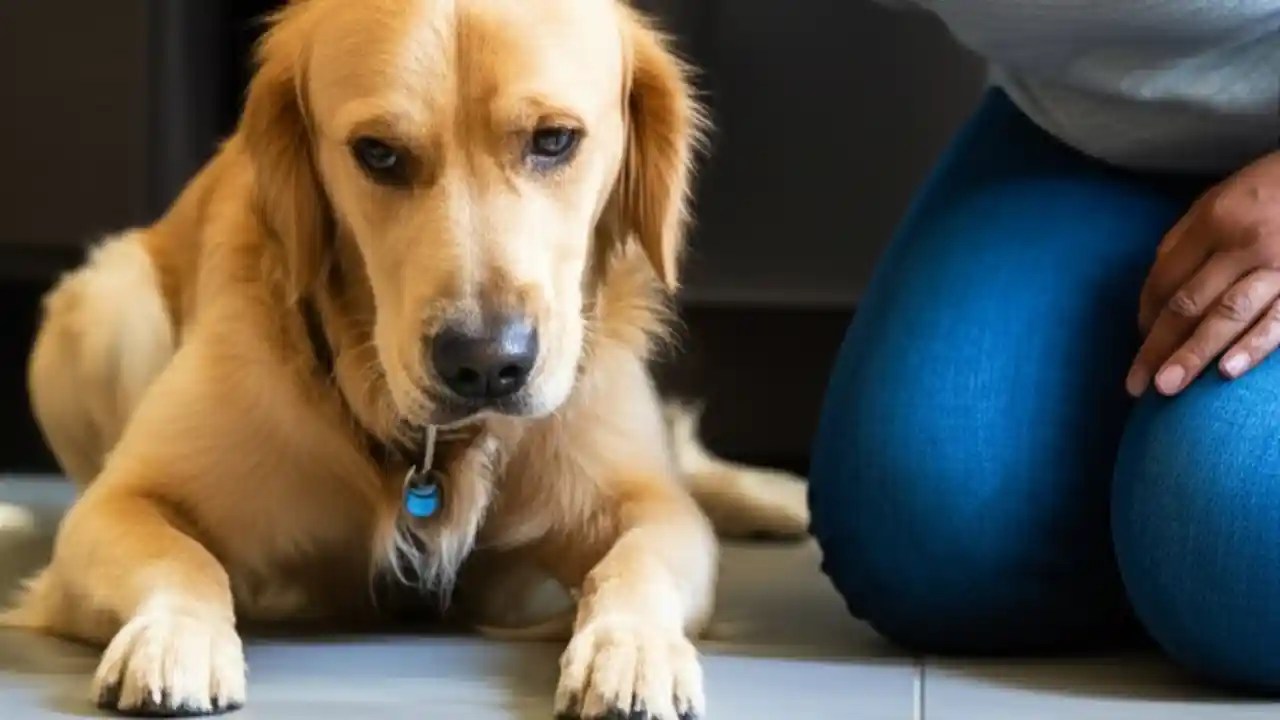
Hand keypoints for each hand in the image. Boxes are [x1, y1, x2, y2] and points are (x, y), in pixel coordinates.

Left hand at [1127, 151, 1279, 396]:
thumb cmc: (1268, 191)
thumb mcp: (1219, 199)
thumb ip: (1184, 242)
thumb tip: (1154, 294)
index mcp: (1215, 221)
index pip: (1166, 277)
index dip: (1146, 313)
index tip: (1138, 339)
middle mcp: (1244, 244)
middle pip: (1189, 302)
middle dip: (1158, 346)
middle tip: (1136, 384)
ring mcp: (1279, 267)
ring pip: (1228, 315)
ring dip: (1195, 353)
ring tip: (1167, 387)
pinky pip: (1279, 321)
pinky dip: (1253, 346)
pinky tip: (1228, 372)